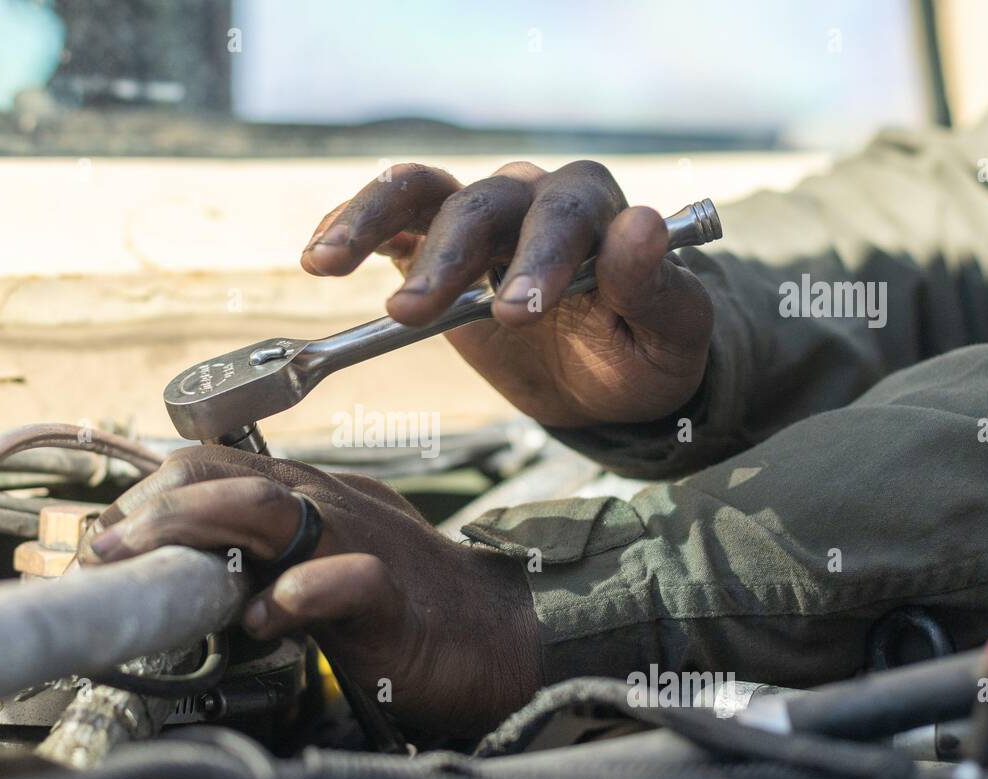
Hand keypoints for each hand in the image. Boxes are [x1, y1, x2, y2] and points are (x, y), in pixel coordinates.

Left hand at [80, 446, 540, 734]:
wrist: (498, 634)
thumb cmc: (404, 606)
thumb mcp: (315, 571)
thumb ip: (258, 565)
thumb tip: (179, 578)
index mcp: (306, 496)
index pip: (211, 467)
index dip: (147, 495)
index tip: (103, 541)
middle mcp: (326, 504)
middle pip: (225, 472)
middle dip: (151, 503)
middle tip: (103, 551)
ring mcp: (360, 541)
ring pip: (269, 504)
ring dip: (192, 526)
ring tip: (142, 561)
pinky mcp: (392, 593)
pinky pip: (344, 579)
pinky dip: (295, 596)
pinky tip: (262, 621)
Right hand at [301, 161, 713, 426]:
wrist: (600, 379)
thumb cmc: (639, 356)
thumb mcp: (670, 338)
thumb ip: (657, 289)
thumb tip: (641, 226)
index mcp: (596, 213)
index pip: (564, 214)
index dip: (538, 257)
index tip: (514, 312)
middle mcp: (532, 199)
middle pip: (481, 205)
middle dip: (447, 257)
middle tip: (412, 314)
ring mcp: (477, 219)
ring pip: (421, 192)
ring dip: (371, 220)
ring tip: (328, 261)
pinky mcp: (432, 246)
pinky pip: (387, 220)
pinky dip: (348, 228)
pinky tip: (317, 255)